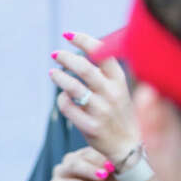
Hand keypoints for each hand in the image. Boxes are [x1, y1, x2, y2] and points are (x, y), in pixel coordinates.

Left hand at [50, 33, 140, 162]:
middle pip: (84, 68)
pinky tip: (62, 97)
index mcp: (119, 80)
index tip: (68, 36)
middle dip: (66, 58)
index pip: (102, 53)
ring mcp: (101, 111)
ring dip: (59, 77)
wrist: (127, 145)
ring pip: (73, 87)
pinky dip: (62, 99)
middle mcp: (111, 93)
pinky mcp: (90, 127)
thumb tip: (81, 54)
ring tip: (52, 72)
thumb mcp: (119, 89)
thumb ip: (104, 73)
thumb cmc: (119, 113)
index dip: (83, 41)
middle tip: (56, 54)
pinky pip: (68, 107)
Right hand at [50, 146, 121, 180]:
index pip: (94, 148)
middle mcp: (71, 162)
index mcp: (85, 158)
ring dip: (90, 170)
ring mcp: (61, 174)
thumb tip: (123, 156)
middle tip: (111, 166)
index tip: (120, 158)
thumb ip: (116, 170)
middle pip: (83, 154)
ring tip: (104, 177)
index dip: (107, 153)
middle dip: (98, 159)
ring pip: (73, 165)